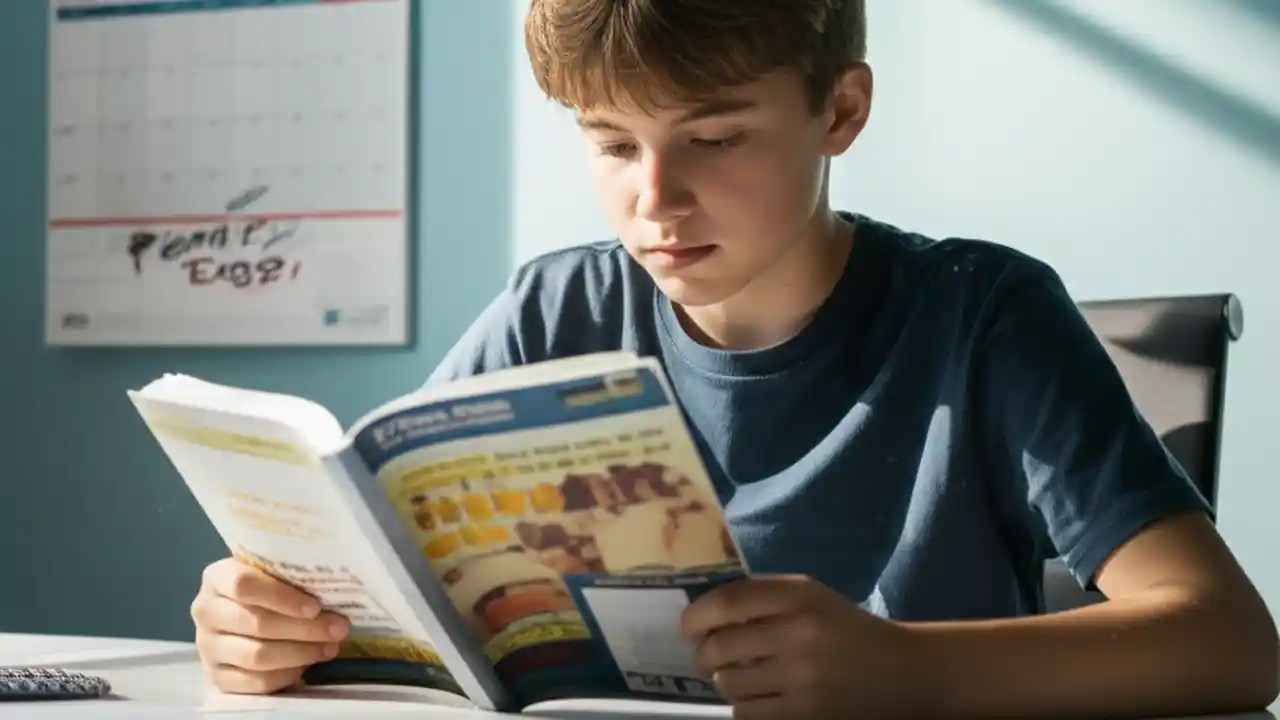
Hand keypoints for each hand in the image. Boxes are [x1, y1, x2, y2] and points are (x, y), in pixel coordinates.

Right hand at [191, 557, 349, 693]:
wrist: (242, 613)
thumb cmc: (267, 587)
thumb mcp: (274, 572)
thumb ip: (292, 575)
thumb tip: (337, 588)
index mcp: (217, 578)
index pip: (244, 585)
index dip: (282, 597)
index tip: (316, 607)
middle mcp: (206, 612)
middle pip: (256, 623)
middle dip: (304, 628)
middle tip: (338, 628)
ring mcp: (208, 647)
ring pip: (257, 655)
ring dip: (301, 652)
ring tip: (330, 647)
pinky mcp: (217, 676)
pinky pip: (255, 682)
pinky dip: (286, 675)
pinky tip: (307, 665)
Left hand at [680, 575, 932, 718]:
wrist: (904, 672)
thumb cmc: (846, 629)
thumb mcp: (812, 597)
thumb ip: (763, 597)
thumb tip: (704, 611)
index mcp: (799, 596)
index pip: (727, 602)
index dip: (696, 617)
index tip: (687, 628)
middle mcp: (799, 633)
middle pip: (719, 647)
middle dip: (703, 656)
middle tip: (707, 659)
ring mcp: (802, 677)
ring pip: (729, 684)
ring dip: (725, 683)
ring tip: (738, 679)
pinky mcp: (806, 714)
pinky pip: (747, 714)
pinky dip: (743, 707)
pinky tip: (757, 699)